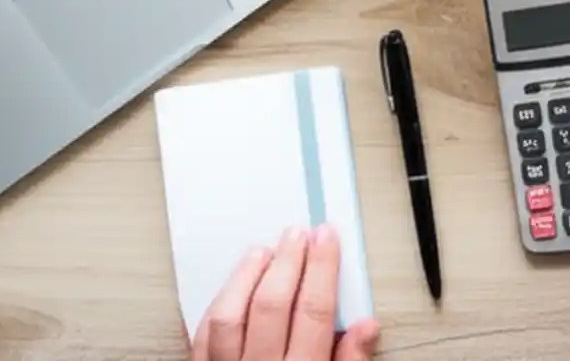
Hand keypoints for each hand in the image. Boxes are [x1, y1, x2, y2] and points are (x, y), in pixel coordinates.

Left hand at [192, 225, 380, 360]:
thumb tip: (366, 326)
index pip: (315, 312)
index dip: (323, 269)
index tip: (328, 238)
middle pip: (273, 305)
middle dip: (289, 261)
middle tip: (300, 233)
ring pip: (230, 314)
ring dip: (248, 276)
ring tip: (265, 250)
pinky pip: (203, 337)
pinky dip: (219, 305)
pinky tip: (233, 287)